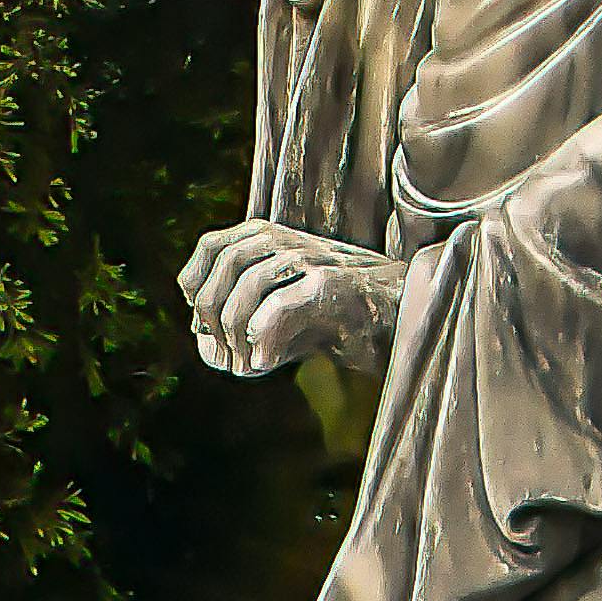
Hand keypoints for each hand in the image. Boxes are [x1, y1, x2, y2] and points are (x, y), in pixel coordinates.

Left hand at [179, 222, 403, 374]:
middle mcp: (287, 240)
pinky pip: (282, 305)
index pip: (212, 247)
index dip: (198, 287)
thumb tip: (207, 349)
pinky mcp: (334, 286)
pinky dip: (264, 337)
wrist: (403, 321)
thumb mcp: (282, 317)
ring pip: (249, 287)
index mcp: (270, 237)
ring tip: (245, 363)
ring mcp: (312, 259)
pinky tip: (263, 363)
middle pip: (225, 266)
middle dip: (214, 316)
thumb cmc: (338, 319)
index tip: (203, 326)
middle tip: (225, 356)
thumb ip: (244, 325)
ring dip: (237, 333)